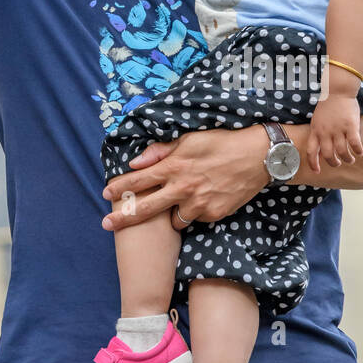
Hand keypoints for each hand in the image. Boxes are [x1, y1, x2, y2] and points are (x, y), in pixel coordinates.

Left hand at [101, 124, 268, 229]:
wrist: (257, 157)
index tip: (104, 193)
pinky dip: (193, 212)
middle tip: (106, 223)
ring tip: (177, 203)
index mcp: (175, 166)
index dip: (120, 187)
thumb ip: (160, 151)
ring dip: (170, 213)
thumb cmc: (221, 142)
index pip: (140, 179)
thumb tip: (136, 161)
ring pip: (173, 219)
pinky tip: (202, 198)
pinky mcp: (214, 215)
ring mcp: (199, 204)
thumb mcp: (189, 138)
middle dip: (124, 216)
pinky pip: (195, 218)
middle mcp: (184, 187)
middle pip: (147, 207)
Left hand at [307, 96, 362, 172]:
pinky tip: (359, 152)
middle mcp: (325, 132)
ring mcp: (338, 129)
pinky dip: (358, 150)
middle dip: (334, 163)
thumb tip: (319, 149)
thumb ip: (318, 133)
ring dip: (347, 159)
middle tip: (338, 163)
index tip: (317, 171)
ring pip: (342, 152)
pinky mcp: (350, 126)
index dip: (313, 163)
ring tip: (351, 159)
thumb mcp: (317, 120)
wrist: (337, 91)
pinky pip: (355, 144)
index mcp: (315, 130)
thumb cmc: (327, 106)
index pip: (311, 151)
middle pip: (328, 155)